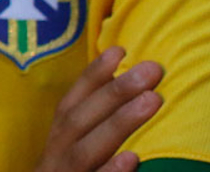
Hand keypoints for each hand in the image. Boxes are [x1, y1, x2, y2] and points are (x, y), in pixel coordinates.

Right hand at [35, 47, 163, 171]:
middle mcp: (56, 154)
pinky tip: (132, 158)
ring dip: (118, 123)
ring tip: (152, 100)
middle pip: (80, 119)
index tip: (120, 50)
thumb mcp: (72, 150)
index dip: (93, 75)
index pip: (72, 102)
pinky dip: (110, 171)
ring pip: (86, 149)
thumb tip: (125, 89)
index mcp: (58, 137)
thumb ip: (92, 125)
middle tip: (153, 69)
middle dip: (116, 91)